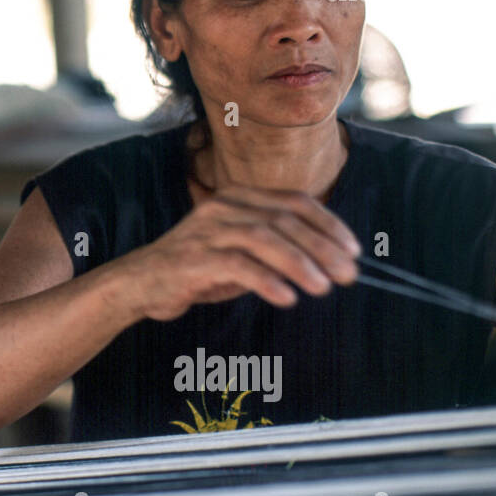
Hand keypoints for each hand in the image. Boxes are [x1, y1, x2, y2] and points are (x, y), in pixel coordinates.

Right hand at [116, 185, 360, 320]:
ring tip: (323, 288)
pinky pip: (238, 265)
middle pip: (284, 220)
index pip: (295, 201)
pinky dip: (267, 281)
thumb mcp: (240, 249)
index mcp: (238, 197)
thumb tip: (328, 260)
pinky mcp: (194, 258)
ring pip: (264, 238)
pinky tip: (287, 298)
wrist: (142, 283)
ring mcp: (207, 231)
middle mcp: (224, 207)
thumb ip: (275, 246)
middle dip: (322, 247)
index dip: (329, 224)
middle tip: (347, 275)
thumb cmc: (198, 268)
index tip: (353, 250)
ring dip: (300, 263)